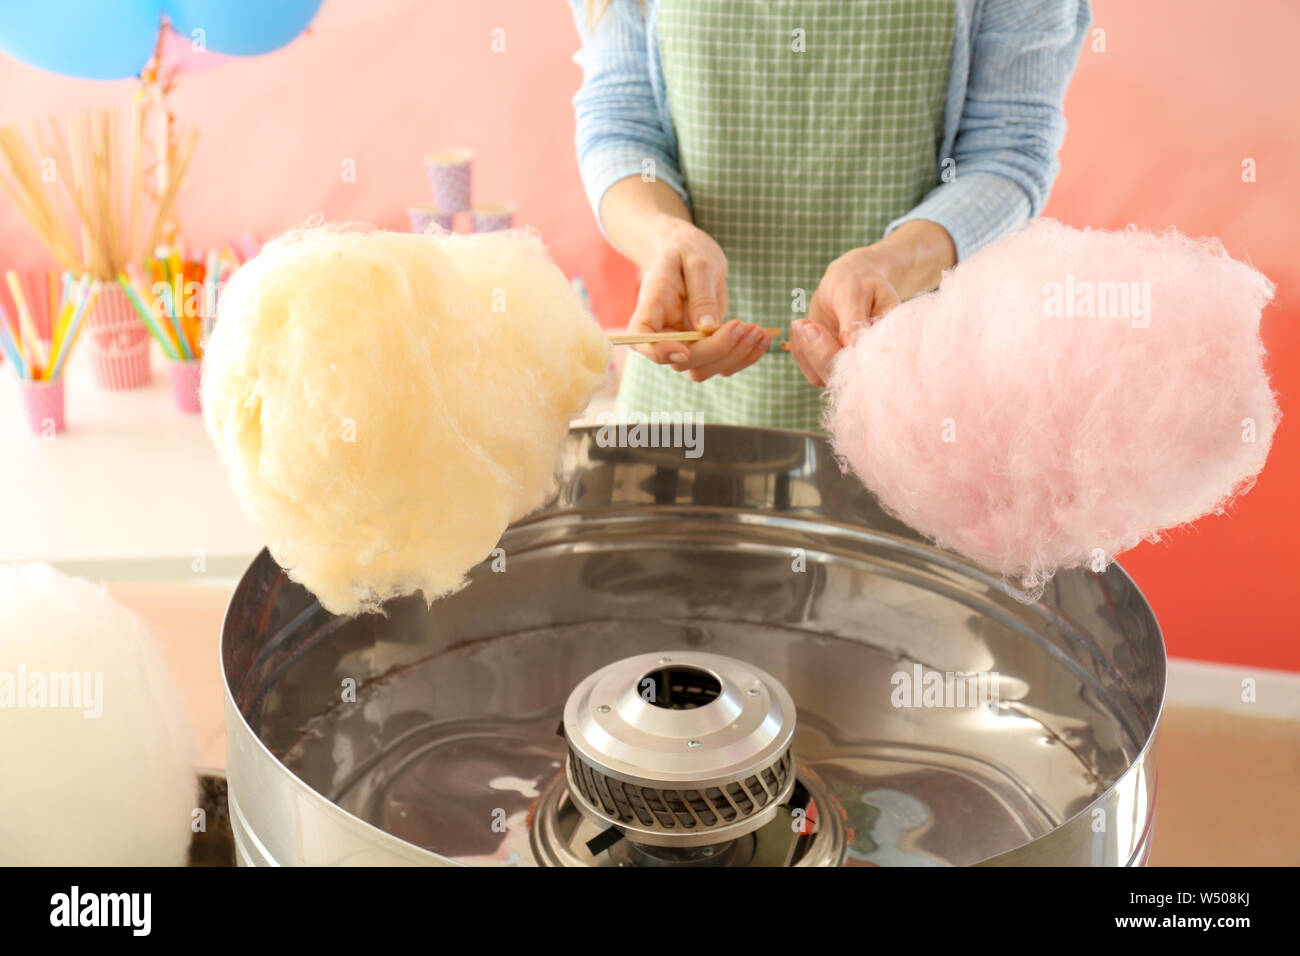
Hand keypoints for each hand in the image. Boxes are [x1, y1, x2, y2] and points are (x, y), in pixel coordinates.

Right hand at [627, 216, 771, 381]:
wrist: (689, 253)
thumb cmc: (687, 250)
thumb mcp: (697, 262)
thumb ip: (701, 295)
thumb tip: (707, 328)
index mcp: (652, 307)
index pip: (642, 339)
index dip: (660, 352)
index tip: (684, 351)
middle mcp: (663, 333)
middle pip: (683, 360)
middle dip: (717, 349)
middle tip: (745, 325)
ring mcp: (682, 344)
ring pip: (704, 369)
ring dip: (735, 356)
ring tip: (759, 331)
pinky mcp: (703, 347)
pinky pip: (721, 364)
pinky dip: (744, 356)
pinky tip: (761, 337)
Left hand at [789, 248, 901, 386]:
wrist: (849, 279)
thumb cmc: (858, 281)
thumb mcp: (855, 294)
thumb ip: (853, 318)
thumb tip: (851, 344)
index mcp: (884, 344)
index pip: (861, 364)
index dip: (836, 353)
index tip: (815, 328)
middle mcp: (866, 361)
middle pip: (839, 376)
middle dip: (817, 353)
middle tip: (807, 325)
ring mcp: (846, 364)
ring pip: (820, 377)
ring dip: (805, 352)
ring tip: (801, 322)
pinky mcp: (828, 362)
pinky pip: (809, 368)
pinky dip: (799, 349)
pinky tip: (798, 326)